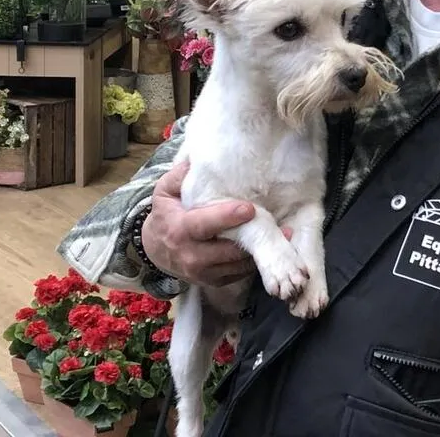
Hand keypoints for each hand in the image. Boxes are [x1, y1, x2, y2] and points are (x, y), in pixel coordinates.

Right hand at [142, 160, 277, 287]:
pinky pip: (239, 273)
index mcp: (179, 230)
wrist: (155, 250)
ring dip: (260, 252)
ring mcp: (203, 272)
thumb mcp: (164, 191)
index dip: (226, 217)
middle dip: (253, 239)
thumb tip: (197, 158)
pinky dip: (254, 261)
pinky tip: (270, 247)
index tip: (249, 208)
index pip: (204, 225)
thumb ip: (179, 175)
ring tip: (284, 235)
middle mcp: (191, 255)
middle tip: (279, 226)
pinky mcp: (214, 281)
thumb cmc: (166, 214)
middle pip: (227, 250)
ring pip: (236, 264)